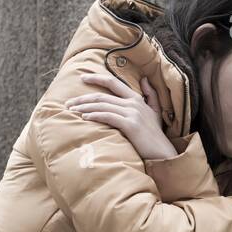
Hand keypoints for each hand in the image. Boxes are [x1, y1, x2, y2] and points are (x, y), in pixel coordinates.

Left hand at [63, 73, 178, 161]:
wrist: (163, 153)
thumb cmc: (156, 136)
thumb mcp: (155, 112)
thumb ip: (150, 95)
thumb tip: (144, 79)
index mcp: (136, 99)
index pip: (113, 82)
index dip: (96, 78)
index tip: (82, 78)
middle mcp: (133, 103)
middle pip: (102, 96)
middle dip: (83, 99)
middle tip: (68, 103)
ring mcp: (132, 113)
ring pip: (102, 106)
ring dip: (84, 108)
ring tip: (72, 111)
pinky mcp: (130, 125)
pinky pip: (107, 116)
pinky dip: (94, 116)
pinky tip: (84, 118)